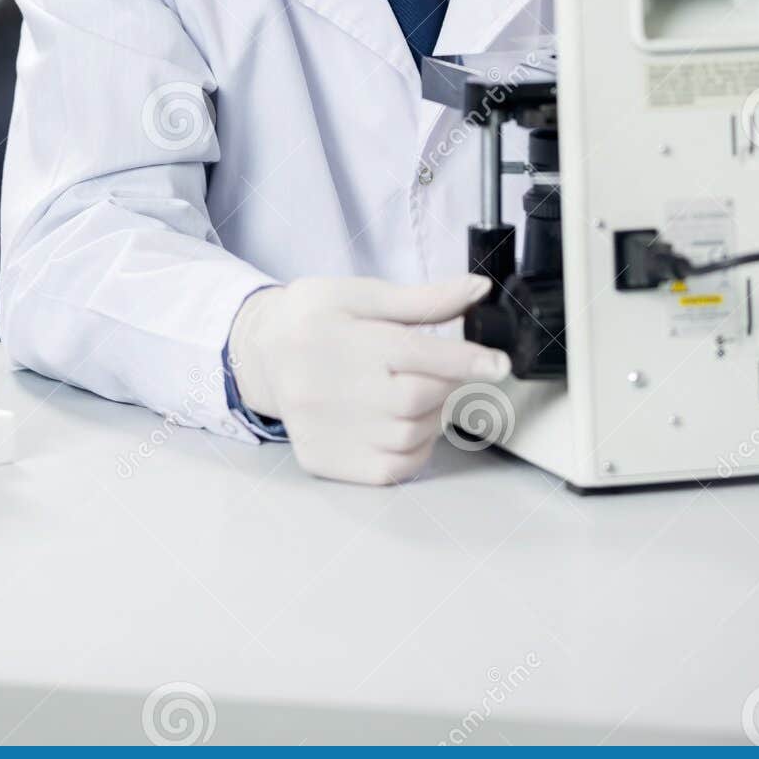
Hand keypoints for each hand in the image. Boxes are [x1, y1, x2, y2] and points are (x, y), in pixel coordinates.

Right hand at [228, 273, 508, 484]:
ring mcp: (324, 429)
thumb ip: (423, 299)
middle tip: (444, 370)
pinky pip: (391, 469)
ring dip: (432, 415)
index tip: (498, 364)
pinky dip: (414, 449)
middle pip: (416, 398)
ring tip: (417, 392)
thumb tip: (477, 289)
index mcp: (340, 338)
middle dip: (446, 384)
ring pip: (410, 436)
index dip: (465, 360)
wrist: (261, 354)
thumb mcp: (362, 294)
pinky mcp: (323, 459)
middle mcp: (328, 388)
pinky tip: (405, 423)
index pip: (415, 354)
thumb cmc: (314, 318)